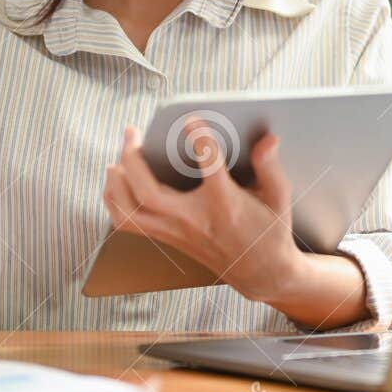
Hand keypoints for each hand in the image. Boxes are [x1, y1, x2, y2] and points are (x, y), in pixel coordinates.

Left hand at [103, 119, 304, 303]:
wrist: (260, 273)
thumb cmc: (268, 232)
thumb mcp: (278, 198)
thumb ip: (270, 167)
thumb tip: (267, 140)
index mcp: (224, 204)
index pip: (209, 167)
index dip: (200, 139)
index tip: (190, 119)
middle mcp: (194, 220)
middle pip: (149, 193)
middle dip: (133, 159)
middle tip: (132, 131)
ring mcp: (175, 232)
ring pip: (130, 211)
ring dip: (117, 181)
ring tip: (118, 155)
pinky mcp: (167, 238)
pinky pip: (128, 222)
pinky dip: (114, 201)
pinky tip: (116, 181)